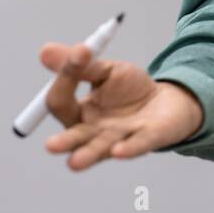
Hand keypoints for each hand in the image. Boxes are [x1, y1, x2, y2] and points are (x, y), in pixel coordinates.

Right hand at [38, 41, 204, 170]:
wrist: (167, 100)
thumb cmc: (130, 90)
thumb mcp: (106, 71)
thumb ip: (82, 65)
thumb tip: (46, 51)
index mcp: (79, 112)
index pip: (61, 100)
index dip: (66, 76)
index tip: (82, 51)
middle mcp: (94, 132)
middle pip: (74, 136)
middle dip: (64, 141)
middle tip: (50, 145)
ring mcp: (120, 139)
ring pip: (101, 148)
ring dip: (89, 154)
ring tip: (75, 162)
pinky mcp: (147, 139)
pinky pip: (137, 145)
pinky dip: (129, 148)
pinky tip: (119, 151)